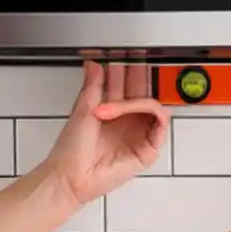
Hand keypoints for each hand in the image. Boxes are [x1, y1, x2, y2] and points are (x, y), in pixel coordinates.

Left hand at [39, 59, 170, 205]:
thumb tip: (94, 65)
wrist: (72, 174)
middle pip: (141, 93)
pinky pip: (159, 122)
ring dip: (139, 90)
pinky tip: (128, 105)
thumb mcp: (83, 110)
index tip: (122, 57)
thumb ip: (93, 86)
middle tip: (135, 60)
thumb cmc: (72, 150)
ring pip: (152, 104)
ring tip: (127, 81)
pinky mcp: (148, 148)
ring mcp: (138, 134)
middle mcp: (126, 123)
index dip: (125, 72)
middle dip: (139, 75)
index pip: (125, 88)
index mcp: (111, 114)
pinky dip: (146, 108)